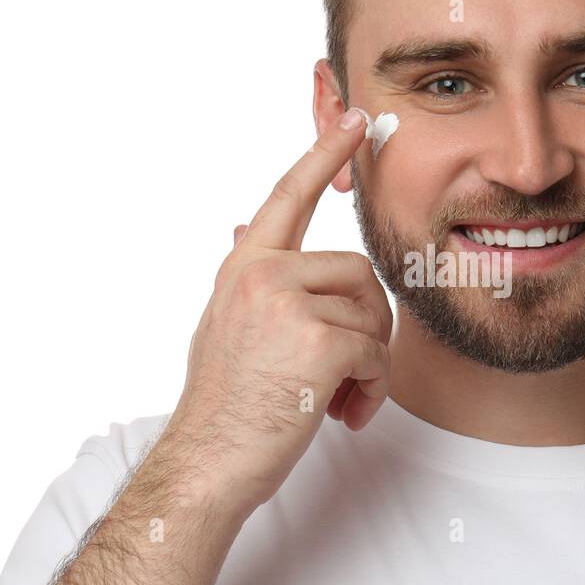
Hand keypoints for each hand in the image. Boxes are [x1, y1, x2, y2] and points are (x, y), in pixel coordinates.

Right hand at [159, 108, 392, 519]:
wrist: (207, 463)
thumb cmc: (223, 406)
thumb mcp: (224, 325)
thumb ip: (249, 276)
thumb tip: (244, 223)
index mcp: (244, 268)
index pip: (288, 196)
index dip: (326, 155)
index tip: (362, 121)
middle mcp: (261, 274)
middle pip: (358, 272)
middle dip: (364, 325)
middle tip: (341, 373)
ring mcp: (287, 304)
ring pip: (372, 314)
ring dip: (369, 364)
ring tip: (335, 397)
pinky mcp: (318, 340)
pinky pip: (377, 352)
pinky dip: (372, 390)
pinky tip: (342, 414)